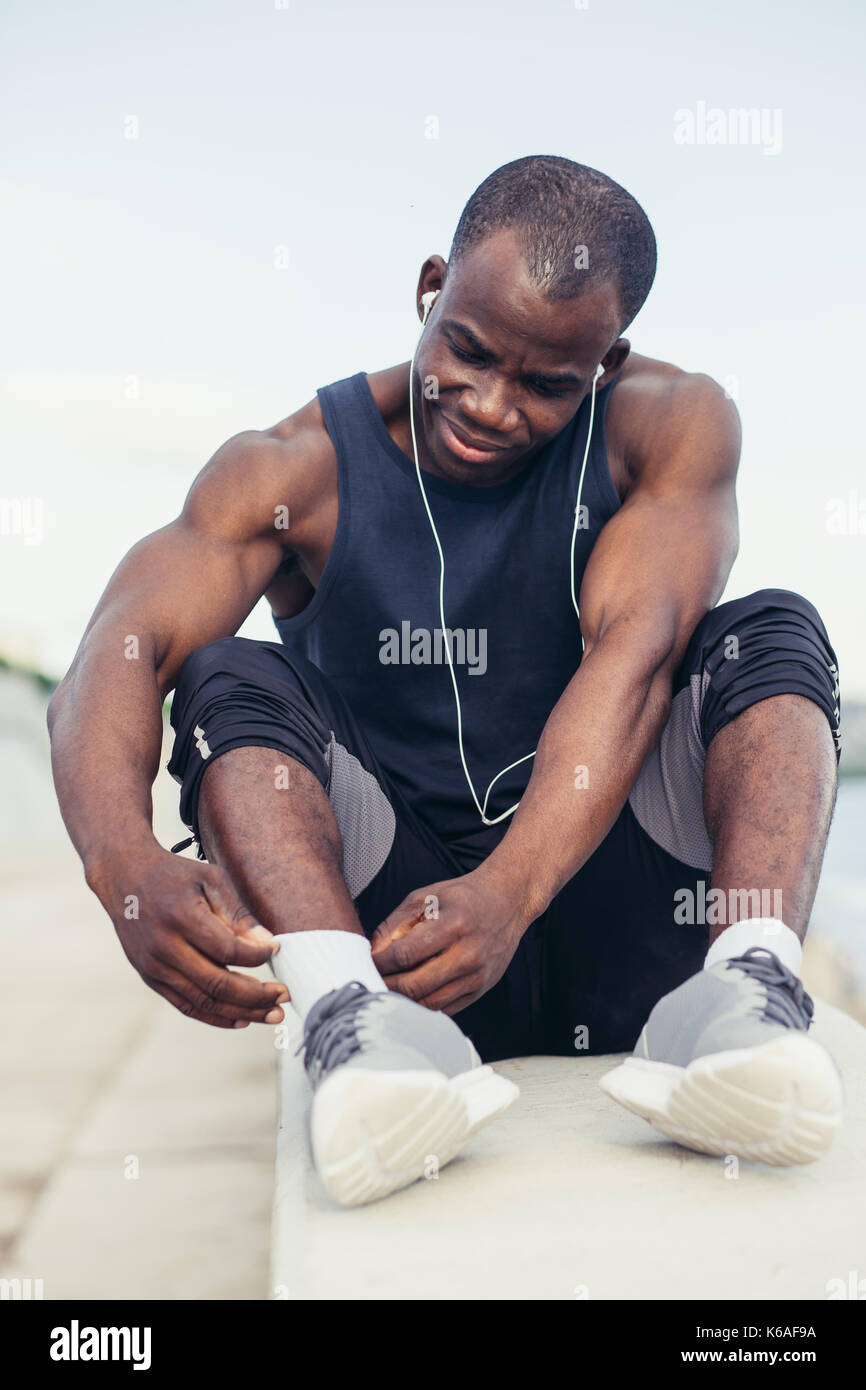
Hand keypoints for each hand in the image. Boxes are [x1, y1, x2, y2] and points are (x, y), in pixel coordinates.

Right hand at [95, 846, 289, 1028]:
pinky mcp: (150, 978)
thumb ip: (238, 912)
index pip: (227, 950)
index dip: (257, 956)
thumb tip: (268, 944)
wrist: (124, 879)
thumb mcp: (210, 879)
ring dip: (242, 1012)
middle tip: (284, 996)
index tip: (276, 950)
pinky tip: (242, 1019)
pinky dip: (216, 1017)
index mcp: (180, 917)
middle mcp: (164, 947)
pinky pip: (186, 1006)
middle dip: (257, 995)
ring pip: (204, 1002)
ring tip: (273, 1014)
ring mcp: (154, 967)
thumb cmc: (174, 876)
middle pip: (217, 984)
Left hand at [370, 866, 528, 1014]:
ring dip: (401, 1000)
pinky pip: (444, 1009)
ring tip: (386, 989)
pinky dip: (422, 1006)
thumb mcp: (424, 897)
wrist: (507, 903)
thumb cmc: (462, 898)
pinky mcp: (480, 990)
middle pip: (414, 985)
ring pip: (428, 1004)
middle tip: (370, 980)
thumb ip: (395, 924)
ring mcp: (477, 976)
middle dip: (385, 985)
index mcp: (453, 925)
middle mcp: (468, 954)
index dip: (379, 963)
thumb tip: (372, 954)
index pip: (405, 955)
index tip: (365, 962)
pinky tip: (408, 995)